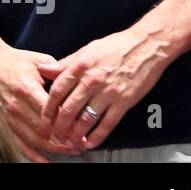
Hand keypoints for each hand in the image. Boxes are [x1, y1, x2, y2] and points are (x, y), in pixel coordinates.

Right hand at [0, 39, 78, 161]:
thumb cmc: (16, 61)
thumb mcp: (40, 61)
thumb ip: (58, 73)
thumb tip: (78, 84)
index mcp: (26, 88)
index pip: (49, 112)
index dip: (66, 124)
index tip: (81, 131)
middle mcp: (17, 105)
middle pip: (44, 130)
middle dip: (64, 140)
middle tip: (81, 145)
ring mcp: (11, 116)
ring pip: (34, 139)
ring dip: (54, 148)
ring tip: (71, 151)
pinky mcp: (7, 122)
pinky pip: (20, 143)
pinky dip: (33, 155)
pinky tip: (46, 162)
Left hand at [39, 26, 173, 151]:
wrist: (147, 45)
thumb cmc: (115, 46)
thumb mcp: (86, 50)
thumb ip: (65, 63)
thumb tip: (43, 70)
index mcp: (80, 66)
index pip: (57, 90)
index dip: (48, 107)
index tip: (44, 118)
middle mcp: (91, 80)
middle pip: (69, 108)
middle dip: (59, 126)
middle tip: (55, 136)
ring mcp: (108, 92)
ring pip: (86, 119)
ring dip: (76, 134)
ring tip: (70, 143)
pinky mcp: (124, 101)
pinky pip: (108, 123)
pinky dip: (98, 136)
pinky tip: (91, 143)